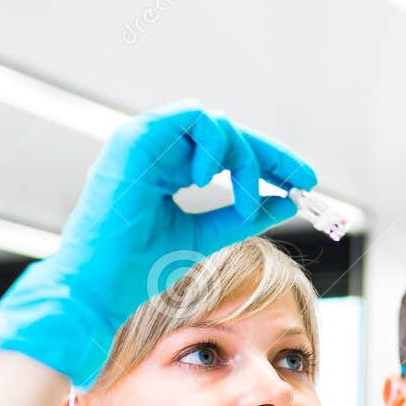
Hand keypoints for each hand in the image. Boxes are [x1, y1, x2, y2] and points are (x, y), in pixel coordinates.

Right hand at [0, 102, 316, 386]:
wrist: (101, 287)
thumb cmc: (142, 267)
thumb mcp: (206, 236)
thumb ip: (242, 215)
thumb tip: (288, 200)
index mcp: (169, 168)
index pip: (227, 150)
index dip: (269, 160)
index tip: (304, 179)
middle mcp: (156, 149)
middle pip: (226, 131)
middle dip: (270, 154)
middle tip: (301, 180)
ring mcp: (144, 141)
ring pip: (213, 122)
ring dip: (243, 158)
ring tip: (245, 201)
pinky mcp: (134, 140)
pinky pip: (191, 119)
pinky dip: (214, 146)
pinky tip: (214, 182)